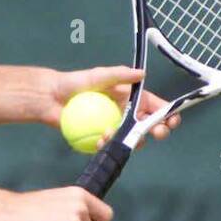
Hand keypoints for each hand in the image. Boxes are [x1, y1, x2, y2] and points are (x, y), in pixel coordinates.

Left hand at [46, 65, 179, 148]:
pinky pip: (109, 146)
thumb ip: (119, 74)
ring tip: (110, 133)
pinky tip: (99, 141)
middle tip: (155, 133)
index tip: (171, 121)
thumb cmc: (74, 82)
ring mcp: (113, 127)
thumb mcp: (98, 75)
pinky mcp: (99, 138)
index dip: (166, 114)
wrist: (50, 97)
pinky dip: (107, 145)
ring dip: (128, 139)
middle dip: (157, 131)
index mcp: (129, 98)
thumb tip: (142, 74)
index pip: (153, 106)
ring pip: (130, 139)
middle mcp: (124, 114)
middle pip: (148, 126)